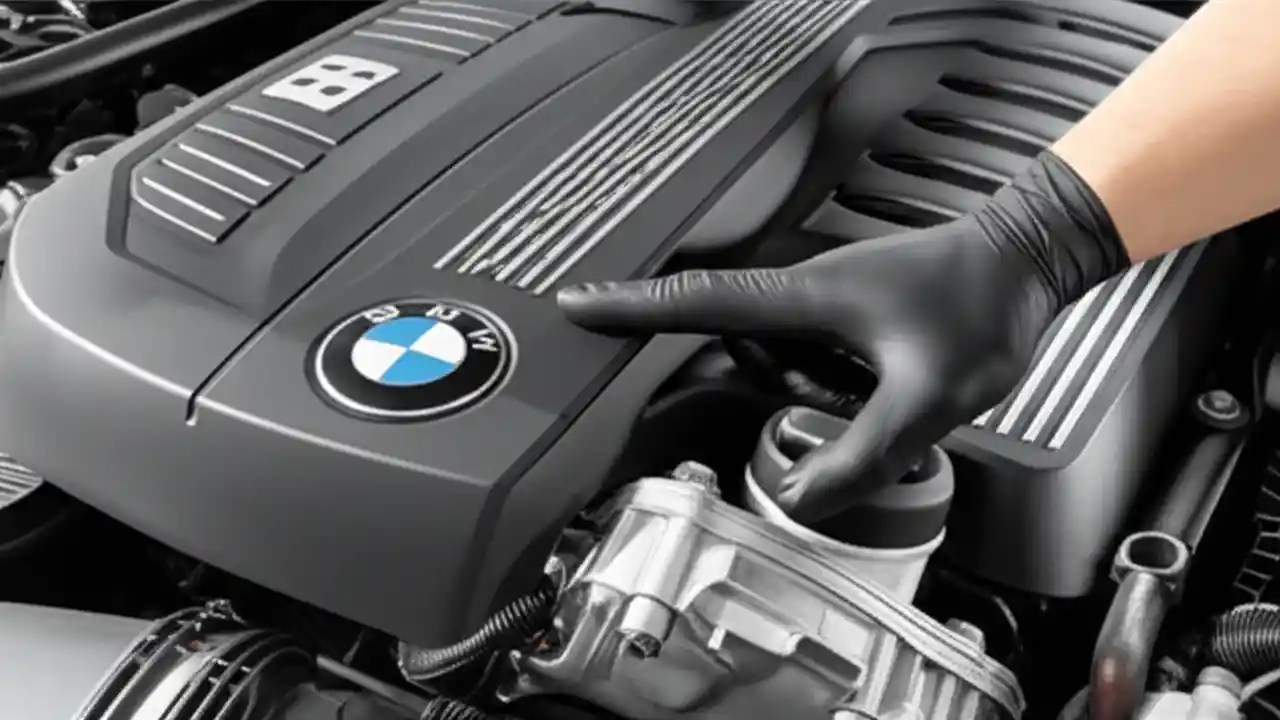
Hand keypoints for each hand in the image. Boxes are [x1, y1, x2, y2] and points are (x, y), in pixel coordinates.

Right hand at [557, 151, 1127, 523]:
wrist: (1028, 258)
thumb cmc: (982, 306)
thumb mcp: (929, 397)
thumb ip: (862, 455)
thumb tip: (800, 498)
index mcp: (805, 297)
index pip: (698, 302)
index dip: (632, 308)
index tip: (577, 306)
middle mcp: (804, 292)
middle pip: (747, 354)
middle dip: (790, 393)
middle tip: (860, 397)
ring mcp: (824, 300)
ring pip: (784, 364)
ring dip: (822, 392)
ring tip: (889, 386)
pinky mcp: (844, 311)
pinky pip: (814, 360)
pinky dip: (838, 384)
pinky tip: (889, 382)